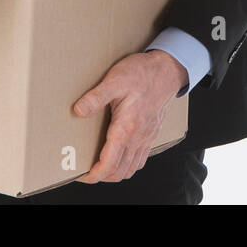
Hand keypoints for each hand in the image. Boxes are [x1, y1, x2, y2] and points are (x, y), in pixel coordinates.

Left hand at [73, 50, 186, 183]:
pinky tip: (119, 156)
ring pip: (130, 168)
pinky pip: (140, 159)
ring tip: (99, 166)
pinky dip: (127, 165)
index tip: (81, 174)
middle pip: (119, 172)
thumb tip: (79, 110)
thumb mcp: (115, 80)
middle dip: (101, 177)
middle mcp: (138, 137)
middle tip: (85, 170)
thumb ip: (96, 97)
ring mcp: (146, 137)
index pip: (109, 164)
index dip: (93, 175)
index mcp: (127, 128)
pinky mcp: (151, 134)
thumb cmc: (143, 73)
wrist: (168, 70)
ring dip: (114, 173)